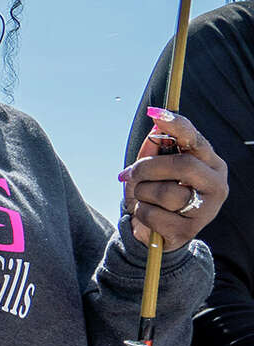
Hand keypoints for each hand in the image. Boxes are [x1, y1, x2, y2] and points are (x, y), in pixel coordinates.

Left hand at [120, 106, 228, 250]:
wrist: (156, 232)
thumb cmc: (156, 194)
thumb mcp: (151, 170)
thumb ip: (153, 150)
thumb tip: (155, 128)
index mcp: (209, 162)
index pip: (195, 140)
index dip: (176, 126)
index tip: (156, 113)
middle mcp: (215, 183)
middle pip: (182, 165)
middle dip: (147, 168)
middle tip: (130, 174)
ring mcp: (206, 208)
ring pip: (166, 192)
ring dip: (142, 193)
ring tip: (143, 198)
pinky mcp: (189, 230)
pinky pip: (155, 215)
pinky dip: (141, 213)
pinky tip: (147, 216)